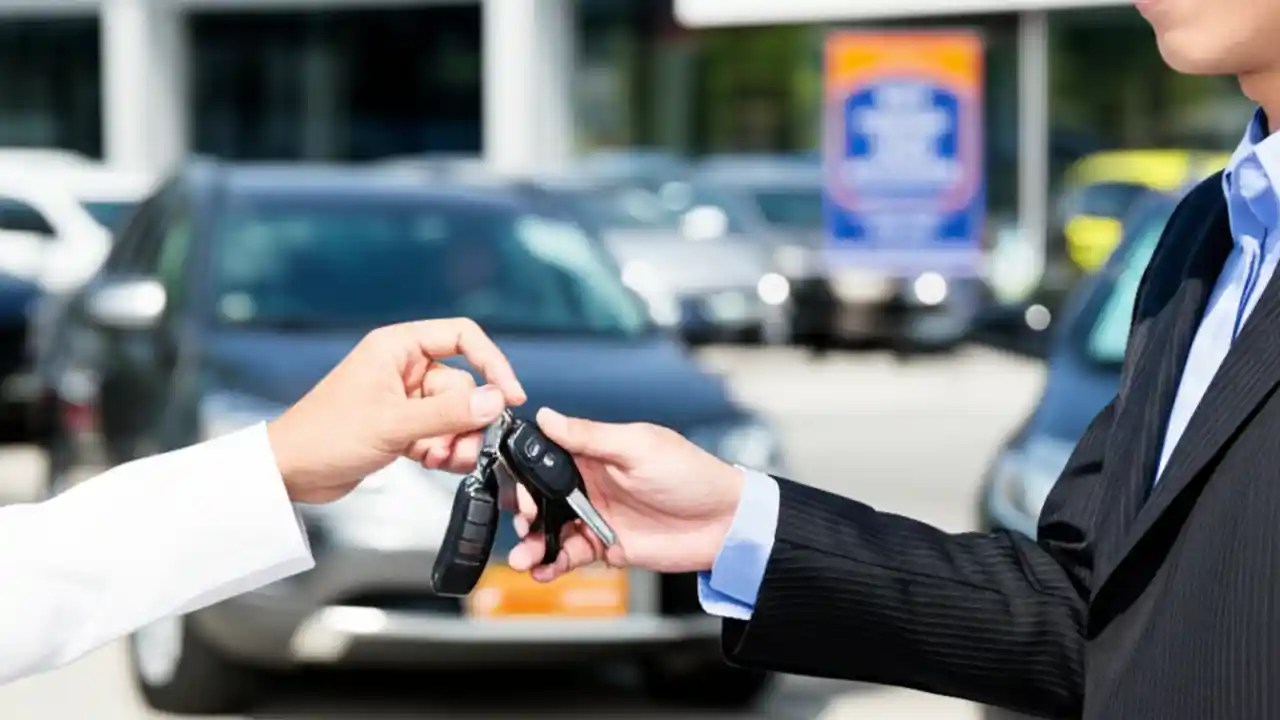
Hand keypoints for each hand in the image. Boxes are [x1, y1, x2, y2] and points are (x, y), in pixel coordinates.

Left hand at [266, 319, 525, 502]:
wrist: (290, 472)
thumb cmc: (325, 435)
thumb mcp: (394, 424)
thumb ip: (448, 413)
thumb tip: (495, 401)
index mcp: (398, 347)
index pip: (463, 337)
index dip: (493, 363)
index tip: (510, 396)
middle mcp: (404, 367)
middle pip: (463, 386)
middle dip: (465, 422)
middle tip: (457, 449)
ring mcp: (404, 397)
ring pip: (455, 414)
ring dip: (454, 441)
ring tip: (438, 460)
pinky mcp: (402, 425)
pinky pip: (441, 432)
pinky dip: (441, 450)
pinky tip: (429, 463)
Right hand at [507, 408, 744, 581]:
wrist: (723, 523)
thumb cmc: (690, 475)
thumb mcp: (638, 447)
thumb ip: (589, 436)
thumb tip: (547, 416)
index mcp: (596, 452)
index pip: (546, 456)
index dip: (525, 471)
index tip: (515, 485)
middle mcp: (590, 484)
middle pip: (541, 497)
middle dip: (524, 511)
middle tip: (525, 522)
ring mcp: (596, 516)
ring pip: (550, 529)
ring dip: (532, 543)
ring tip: (523, 557)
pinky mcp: (605, 547)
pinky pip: (569, 555)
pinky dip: (551, 563)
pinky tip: (542, 569)